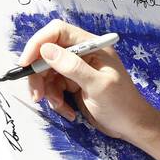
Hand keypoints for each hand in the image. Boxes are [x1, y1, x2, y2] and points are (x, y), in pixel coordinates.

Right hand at [18, 19, 157, 140]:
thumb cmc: (122, 105)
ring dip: (47, 91)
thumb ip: (73, 67)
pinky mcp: (73, 85)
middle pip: (47, 54)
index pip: (58, 32)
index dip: (38, 44)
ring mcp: (77, 70)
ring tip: (59, 107)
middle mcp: (82, 54)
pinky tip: (68, 112)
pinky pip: (54, 88)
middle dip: (38, 74)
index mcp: (91, 46)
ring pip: (47, 73)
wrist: (132, 127)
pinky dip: (56, 101)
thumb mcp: (98, 86)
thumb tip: (46, 50)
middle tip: (36, 95)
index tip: (26, 63)